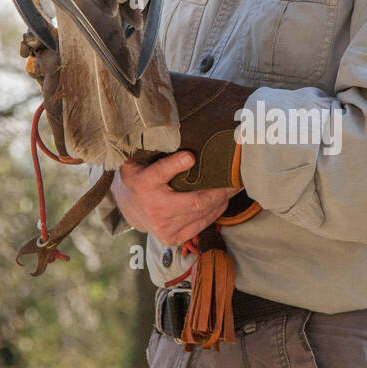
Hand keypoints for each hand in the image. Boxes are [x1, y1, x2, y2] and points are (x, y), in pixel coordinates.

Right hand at [112, 151, 236, 246]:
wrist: (128, 207)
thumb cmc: (142, 176)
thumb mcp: (141, 159)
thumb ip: (158, 150)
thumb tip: (183, 130)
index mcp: (143, 183)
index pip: (160, 172)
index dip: (175, 164)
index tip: (190, 156)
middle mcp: (154, 208)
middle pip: (195, 201)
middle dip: (220, 190)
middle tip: (238, 179)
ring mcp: (164, 226)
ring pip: (202, 213)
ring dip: (222, 200)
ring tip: (236, 188)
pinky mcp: (172, 238)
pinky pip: (201, 225)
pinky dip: (215, 212)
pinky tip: (223, 201)